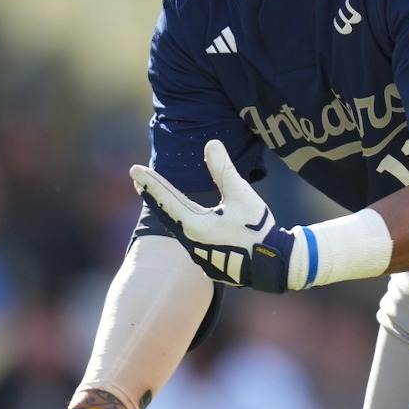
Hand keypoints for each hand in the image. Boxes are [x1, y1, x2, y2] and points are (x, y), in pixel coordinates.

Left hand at [130, 140, 303, 291]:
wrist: (275, 266)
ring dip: (166, 209)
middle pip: (166, 213)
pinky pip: (188, 238)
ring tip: (157, 196)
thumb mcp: (241, 195)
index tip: (134, 170)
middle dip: (152, 194)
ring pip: (177, 227)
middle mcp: (191, 242)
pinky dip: (180, 223)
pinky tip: (182, 220)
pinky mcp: (209, 261)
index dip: (150, 182)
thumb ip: (223, 170)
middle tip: (137, 179)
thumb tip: (211, 143)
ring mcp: (199, 254)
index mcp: (195, 226)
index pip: (166, 199)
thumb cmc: (258, 230)